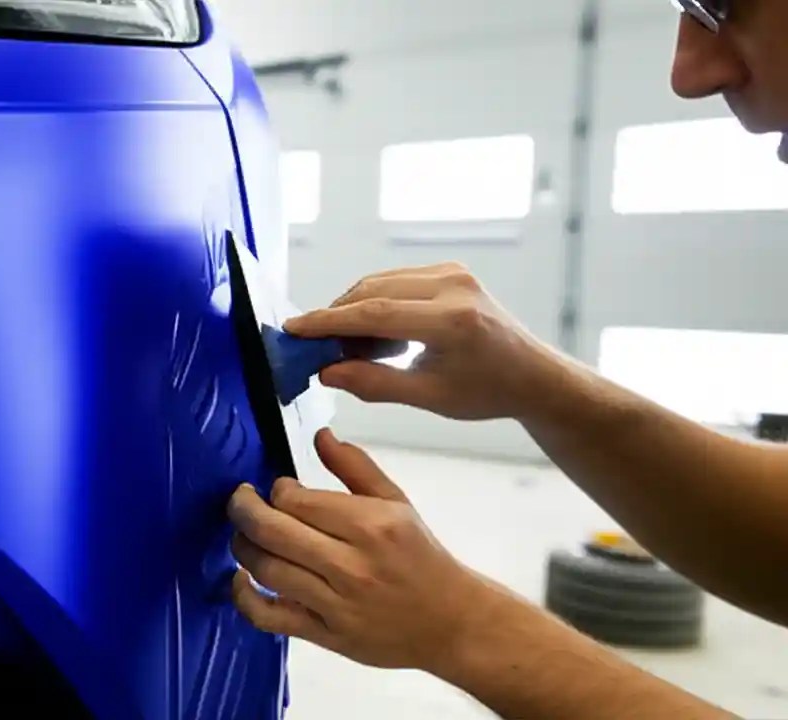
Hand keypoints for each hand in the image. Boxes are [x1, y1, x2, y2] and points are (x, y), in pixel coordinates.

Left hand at [226, 428, 502, 671]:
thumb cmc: (420, 557)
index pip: (298, 501)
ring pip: (267, 569)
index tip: (279, 488)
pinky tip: (239, 577)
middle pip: (274, 532)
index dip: (277, 490)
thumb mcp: (397, 503)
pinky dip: (243, 597)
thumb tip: (319, 435)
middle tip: (239, 499)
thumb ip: (355, 467)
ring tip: (242, 533)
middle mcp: (351, 565)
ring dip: (242, 545)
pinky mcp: (325, 635)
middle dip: (243, 509)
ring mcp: (336, 603)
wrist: (450, 622)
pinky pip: (269, 617)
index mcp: (371, 525)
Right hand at [285, 262, 557, 420]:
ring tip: (348, 349)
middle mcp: (453, 287)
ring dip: (354, 311)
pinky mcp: (450, 271)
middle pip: (371, 291)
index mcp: (451, 321)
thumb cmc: (486, 391)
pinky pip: (395, 281)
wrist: (532, 375)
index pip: (374, 313)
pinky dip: (375, 304)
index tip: (294, 330)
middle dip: (336, 318)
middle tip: (313, 348)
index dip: (327, 322)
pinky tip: (374, 336)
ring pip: (379, 283)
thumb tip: (326, 372)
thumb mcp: (429, 397)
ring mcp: (453, 274)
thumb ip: (373, 383)